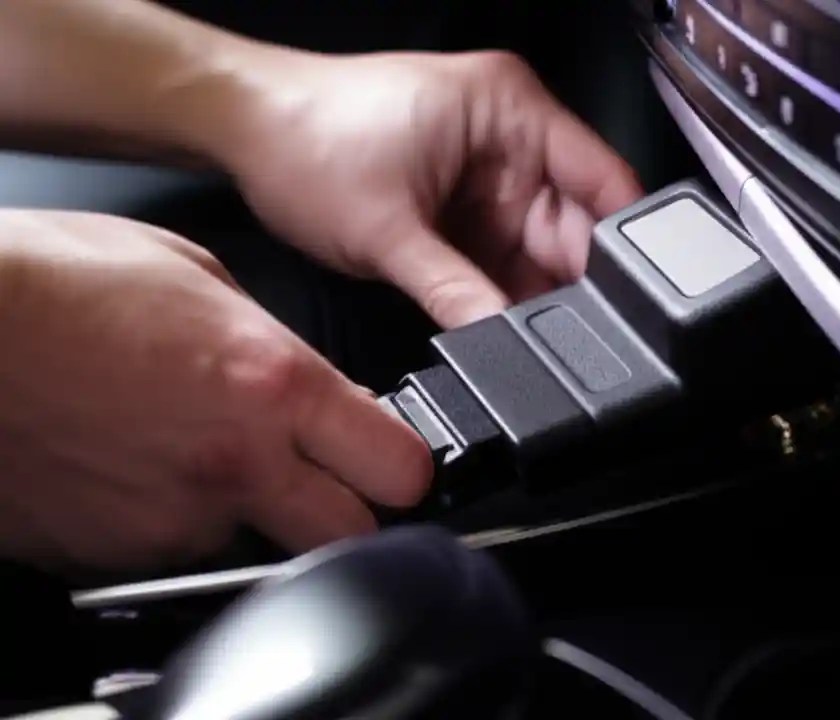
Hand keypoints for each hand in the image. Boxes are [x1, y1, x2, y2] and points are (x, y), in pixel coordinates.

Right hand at [0, 210, 431, 573]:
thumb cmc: (52, 286)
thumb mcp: (197, 275)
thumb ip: (272, 342)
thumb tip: (310, 382)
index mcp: (273, 384)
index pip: (402, 466)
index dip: (406, 463)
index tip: (393, 453)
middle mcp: (235, 464)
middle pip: (354, 531)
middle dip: (350, 505)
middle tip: (322, 470)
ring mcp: (173, 519)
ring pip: (259, 543)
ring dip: (249, 508)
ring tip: (190, 444)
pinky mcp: (114, 555)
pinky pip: (176, 549)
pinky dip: (173, 517)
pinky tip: (139, 463)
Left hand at [225, 49, 643, 327]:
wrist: (240, 128)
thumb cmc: (305, 138)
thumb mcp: (389, 231)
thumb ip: (456, 292)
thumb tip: (505, 342)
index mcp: (511, 109)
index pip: (603, 179)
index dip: (622, 245)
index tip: (631, 306)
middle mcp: (512, 134)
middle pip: (576, 221)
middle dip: (572, 280)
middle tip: (570, 336)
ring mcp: (489, 170)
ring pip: (540, 245)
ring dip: (532, 288)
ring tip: (527, 331)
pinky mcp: (464, 202)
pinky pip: (502, 252)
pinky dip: (500, 285)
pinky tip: (497, 316)